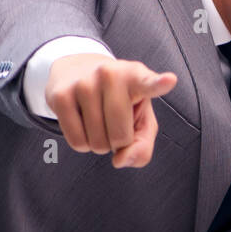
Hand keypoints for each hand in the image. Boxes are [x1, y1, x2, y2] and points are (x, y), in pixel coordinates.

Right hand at [45, 54, 177, 167]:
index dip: (158, 84)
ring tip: (98, 119)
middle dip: (118, 142)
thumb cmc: (118, 100)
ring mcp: (84, 83)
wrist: (77, 71)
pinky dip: (83, 143)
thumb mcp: (140, 118)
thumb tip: (121, 160)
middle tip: (114, 123)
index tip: (169, 81)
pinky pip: (77, 142)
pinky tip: (82, 122)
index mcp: (136, 76)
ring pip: (97, 143)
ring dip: (99, 143)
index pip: (148, 82)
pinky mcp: (61, 96)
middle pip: (120, 137)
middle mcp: (110, 74)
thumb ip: (142, 145)